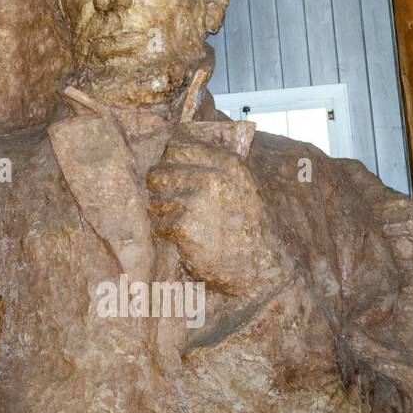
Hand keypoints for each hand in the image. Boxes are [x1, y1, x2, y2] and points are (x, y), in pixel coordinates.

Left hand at [146, 138, 281, 297]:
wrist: (258, 266)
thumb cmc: (247, 226)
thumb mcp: (240, 185)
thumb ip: (213, 164)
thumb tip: (174, 148)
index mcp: (227, 163)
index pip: (176, 146)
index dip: (169, 161)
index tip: (173, 174)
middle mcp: (213, 178)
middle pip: (159, 172)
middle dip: (160, 189)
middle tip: (173, 204)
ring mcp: (197, 202)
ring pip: (155, 199)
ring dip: (162, 213)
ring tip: (181, 223)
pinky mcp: (185, 226)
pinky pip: (158, 223)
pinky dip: (164, 233)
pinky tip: (182, 239)